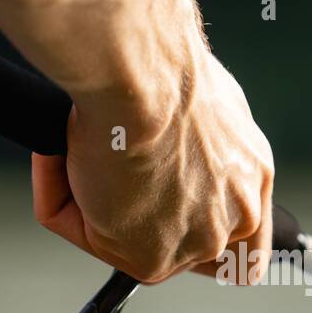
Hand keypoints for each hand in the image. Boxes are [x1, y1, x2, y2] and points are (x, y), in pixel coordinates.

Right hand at [0, 0, 274, 283]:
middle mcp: (237, 213)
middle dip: (136, 215)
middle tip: (100, 177)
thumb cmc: (162, 56)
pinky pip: (86, 233)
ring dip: (91, 197)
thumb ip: (185, 118)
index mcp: (252, 171)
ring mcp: (196, 241)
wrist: (142, 66)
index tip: (166, 209)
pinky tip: (59, 153)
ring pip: (127, 235)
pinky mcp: (150, 256)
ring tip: (75, 144)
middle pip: (191, 248)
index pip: (246, 236)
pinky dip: (59, 197)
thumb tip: (152, 110)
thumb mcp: (196, 84)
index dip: (203, 227)